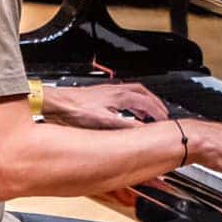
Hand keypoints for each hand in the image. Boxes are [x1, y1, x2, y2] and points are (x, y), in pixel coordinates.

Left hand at [43, 79, 169, 127]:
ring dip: (143, 101)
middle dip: (154, 103)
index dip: (158, 111)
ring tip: (147, 113)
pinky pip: (123, 95)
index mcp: (119, 96)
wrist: (56, 102)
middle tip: (162, 112)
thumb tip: (142, 131)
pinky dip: (131, 103)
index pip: (146, 102)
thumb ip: (124, 125)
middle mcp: (115, 91)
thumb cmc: (75, 109)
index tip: (165, 119)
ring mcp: (108, 91)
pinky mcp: (100, 94)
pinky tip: (125, 112)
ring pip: (133, 92)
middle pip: (142, 93)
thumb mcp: (103, 121)